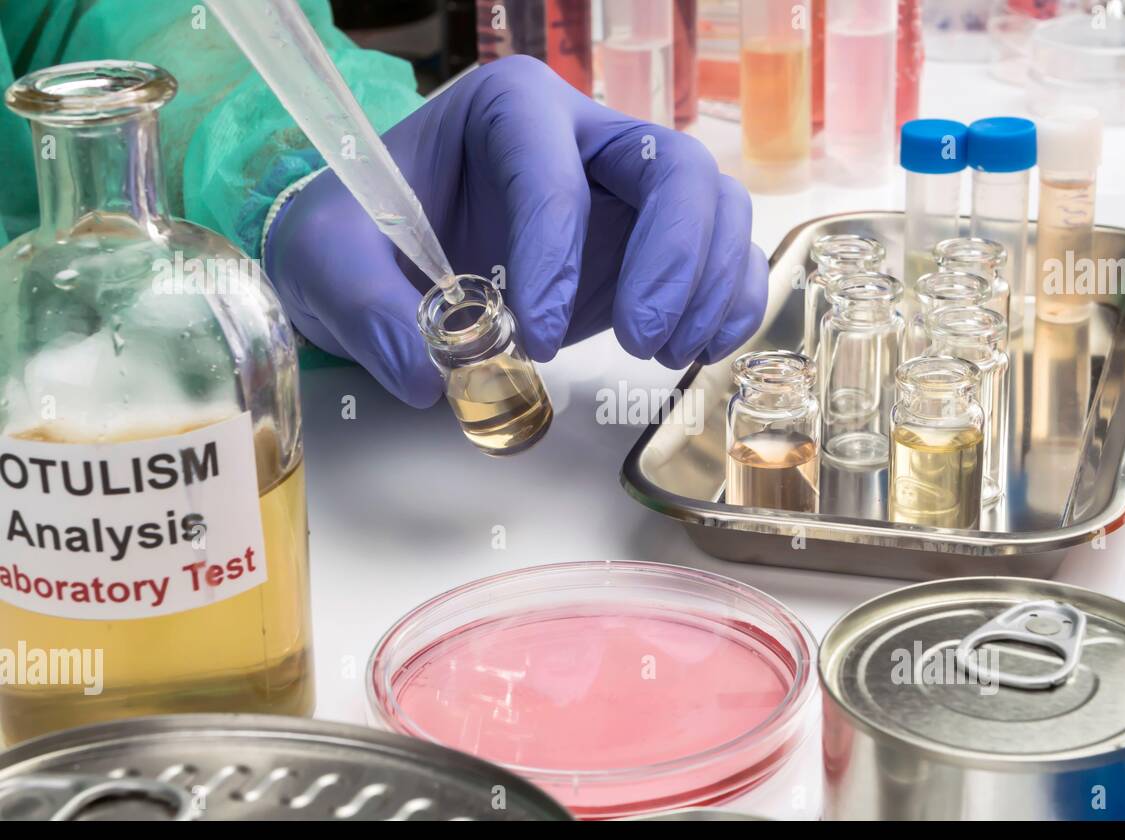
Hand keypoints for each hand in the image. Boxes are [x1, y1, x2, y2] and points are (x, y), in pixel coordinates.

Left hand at [265, 55, 767, 406]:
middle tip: (637, 342)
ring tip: (664, 354)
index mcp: (508, 110)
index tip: (536, 337)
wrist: (387, 248)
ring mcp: (628, 188)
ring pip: (715, 207)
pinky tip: (698, 349)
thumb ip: (367, 309)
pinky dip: (727, 303)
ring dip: (707, 285)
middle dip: (670, 259)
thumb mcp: (329, 261)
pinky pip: (723, 255)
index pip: (553, 169)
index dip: (556, 254)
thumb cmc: (362, 232)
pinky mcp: (654, 241)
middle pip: (673, 168)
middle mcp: (585, 135)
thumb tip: (429, 376)